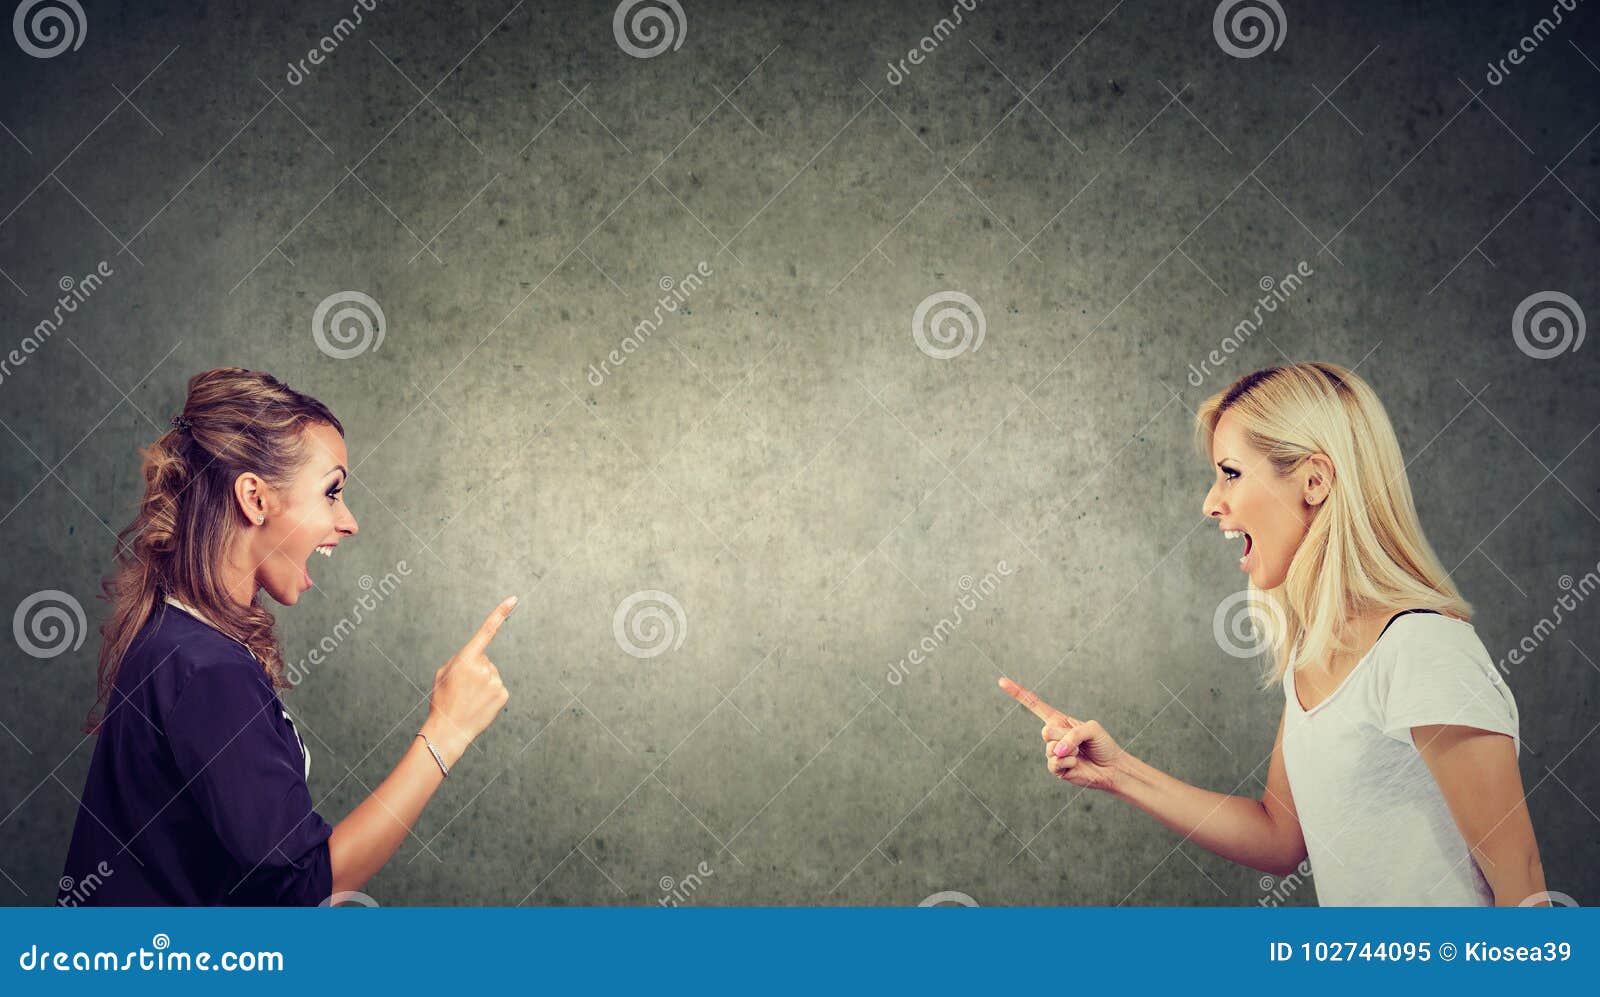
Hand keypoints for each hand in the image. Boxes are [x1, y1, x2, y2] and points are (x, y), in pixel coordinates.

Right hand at [421, 596, 516, 766]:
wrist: (449, 730)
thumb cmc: (443, 700)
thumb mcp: (443, 674)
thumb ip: (460, 659)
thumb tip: (478, 657)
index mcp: (466, 659)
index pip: (486, 631)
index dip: (500, 613)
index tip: (514, 599)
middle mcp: (484, 668)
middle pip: (484, 659)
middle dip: (475, 669)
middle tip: (462, 688)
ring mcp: (496, 681)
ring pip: (491, 673)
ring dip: (482, 682)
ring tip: (469, 698)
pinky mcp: (503, 694)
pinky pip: (497, 686)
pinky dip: (490, 693)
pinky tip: (480, 703)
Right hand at [997, 677, 1124, 792]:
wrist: (1112, 767)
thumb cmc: (1102, 744)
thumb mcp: (1092, 729)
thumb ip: (1073, 735)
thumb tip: (1057, 751)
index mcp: (1059, 720)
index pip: (1034, 705)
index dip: (1017, 693)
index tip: (1001, 681)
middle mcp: (1053, 735)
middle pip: (1045, 731)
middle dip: (1064, 737)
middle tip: (1079, 743)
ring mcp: (1053, 752)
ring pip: (1050, 748)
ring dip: (1069, 751)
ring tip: (1079, 754)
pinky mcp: (1056, 769)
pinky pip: (1054, 763)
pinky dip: (1069, 763)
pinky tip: (1076, 765)